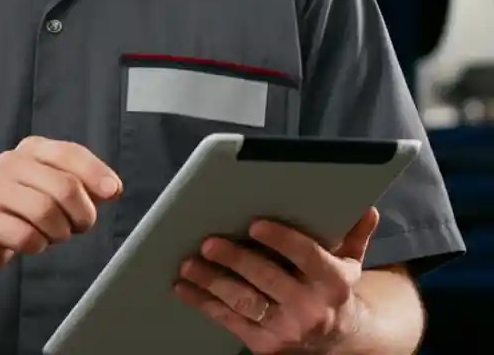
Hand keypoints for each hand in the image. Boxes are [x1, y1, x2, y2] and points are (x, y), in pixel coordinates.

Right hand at [0, 136, 122, 271]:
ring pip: (46, 213)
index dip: (96, 173)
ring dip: (59, 233)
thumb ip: (81, 184)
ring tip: (52, 235)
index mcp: (30, 150)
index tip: (113, 191)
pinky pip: (26, 237)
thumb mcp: (49, 189)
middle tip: (79, 226)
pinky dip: (37, 246)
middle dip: (82, 214)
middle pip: (64, 187)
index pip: (70, 153)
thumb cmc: (18, 211)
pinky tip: (31, 243)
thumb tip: (112, 188)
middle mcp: (9, 163)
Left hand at [173, 207, 379, 353]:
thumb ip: (353, 234)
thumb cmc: (334, 289)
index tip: (254, 224)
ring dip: (211, 282)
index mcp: (334, 282)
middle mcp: (312, 308)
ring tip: (187, 264)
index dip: (281, 240)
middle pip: (267, 278)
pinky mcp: (264, 345)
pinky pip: (229, 321)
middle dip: (235, 260)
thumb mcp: (349, 263)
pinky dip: (203, 303)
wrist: (338, 339)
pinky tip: (183, 288)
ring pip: (244, 302)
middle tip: (208, 242)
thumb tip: (365, 207)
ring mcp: (286, 329)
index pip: (307, 256)